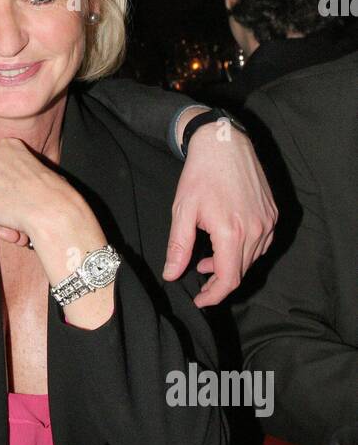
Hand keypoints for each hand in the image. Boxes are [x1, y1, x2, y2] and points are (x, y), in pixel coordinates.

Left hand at [0, 137, 72, 243]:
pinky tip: (13, 229)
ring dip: (0, 212)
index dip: (11, 186)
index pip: (2, 166)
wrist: (49, 208)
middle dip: (3, 198)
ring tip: (19, 224)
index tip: (23, 199)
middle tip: (20, 213)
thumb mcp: (41, 170)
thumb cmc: (54, 192)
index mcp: (9, 144)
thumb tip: (20, 190)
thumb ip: (24, 174)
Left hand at [165, 117, 276, 306]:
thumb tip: (172, 275)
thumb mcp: (182, 211)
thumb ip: (178, 247)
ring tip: (207, 260)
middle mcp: (256, 230)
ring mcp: (267, 222)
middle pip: (241, 271)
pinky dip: (244, 251)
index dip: (214, 295)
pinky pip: (262, 244)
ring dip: (231, 265)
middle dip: (219, 281)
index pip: (229, 279)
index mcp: (232, 232)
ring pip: (252, 259)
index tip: (200, 300)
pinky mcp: (272, 214)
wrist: (224, 144)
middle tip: (198, 278)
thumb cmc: (200, 175)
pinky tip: (227, 243)